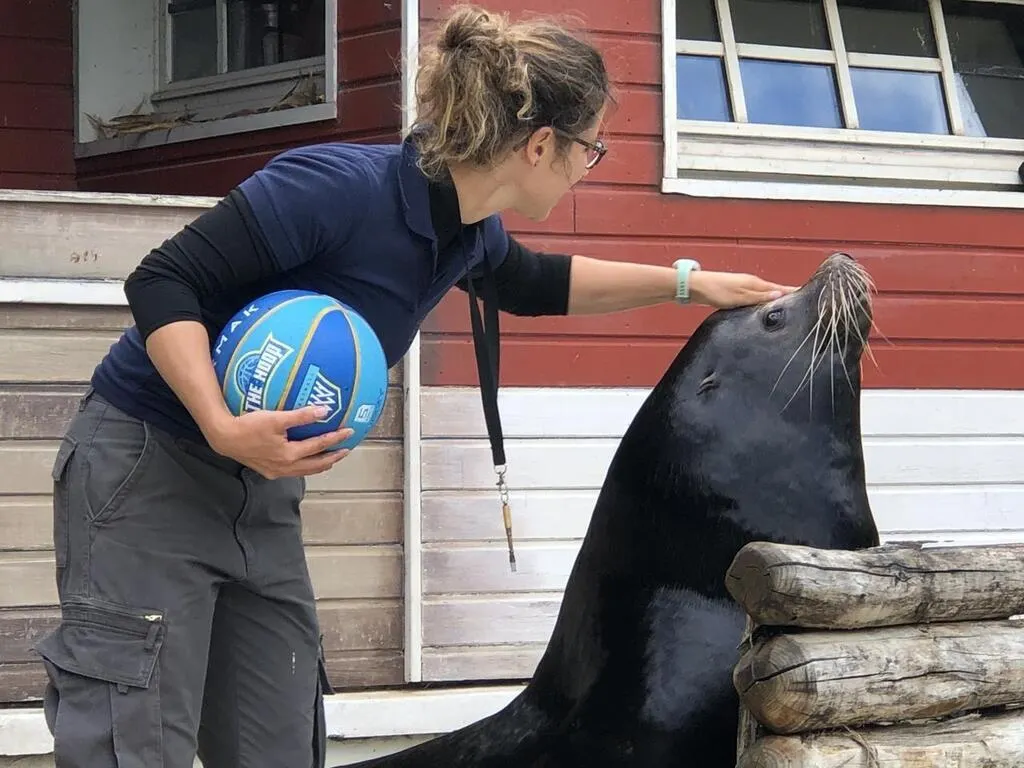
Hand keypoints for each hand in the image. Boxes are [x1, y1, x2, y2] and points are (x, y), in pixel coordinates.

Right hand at [206, 405, 354, 478]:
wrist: (224, 438)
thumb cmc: (248, 426)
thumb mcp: (276, 418)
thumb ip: (301, 416)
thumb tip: (324, 411)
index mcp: (289, 455)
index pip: (319, 446)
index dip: (335, 439)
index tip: (349, 432)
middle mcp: (285, 467)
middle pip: (316, 465)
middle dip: (333, 458)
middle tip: (346, 450)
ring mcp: (276, 471)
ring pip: (305, 471)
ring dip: (320, 464)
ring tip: (332, 457)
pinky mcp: (268, 471)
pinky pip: (294, 472)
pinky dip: (305, 466)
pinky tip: (306, 461)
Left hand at [688, 271, 796, 308]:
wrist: (695, 287)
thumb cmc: (715, 291)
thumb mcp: (739, 297)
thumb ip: (758, 298)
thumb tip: (780, 296)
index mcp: (755, 283)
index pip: (780, 289)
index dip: (793, 291)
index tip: (808, 294)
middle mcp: (751, 284)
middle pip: (774, 292)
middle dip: (787, 297)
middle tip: (803, 304)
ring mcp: (744, 288)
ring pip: (764, 295)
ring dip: (775, 301)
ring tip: (787, 308)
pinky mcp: (736, 294)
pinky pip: (755, 299)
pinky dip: (763, 303)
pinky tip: (763, 310)